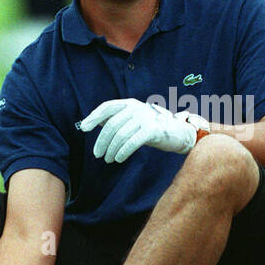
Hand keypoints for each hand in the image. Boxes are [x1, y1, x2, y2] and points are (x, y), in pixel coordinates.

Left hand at [77, 98, 201, 162]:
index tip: (84, 128)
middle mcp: (136, 108)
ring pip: (120, 135)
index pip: (107, 107)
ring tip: (108, 159)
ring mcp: (145, 117)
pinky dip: (123, 152)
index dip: (94, 117)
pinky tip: (118, 159)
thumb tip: (96, 122)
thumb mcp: (134, 121)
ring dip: (111, 150)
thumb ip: (118, 120)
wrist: (179, 133)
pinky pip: (132, 142)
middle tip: (98, 155)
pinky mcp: (153, 130)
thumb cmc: (153, 129)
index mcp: (130, 104)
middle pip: (112, 125)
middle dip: (102, 141)